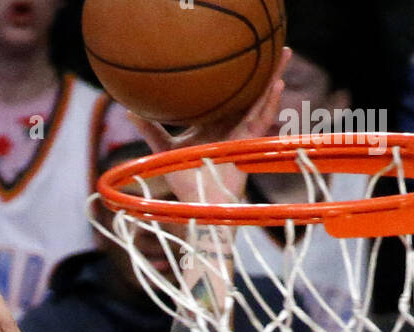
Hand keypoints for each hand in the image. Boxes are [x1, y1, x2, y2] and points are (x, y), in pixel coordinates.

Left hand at [131, 48, 290, 205]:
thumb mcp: (164, 149)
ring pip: (261, 100)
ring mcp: (242, 133)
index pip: (228, 94)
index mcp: (214, 122)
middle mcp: (231, 125)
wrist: (197, 204)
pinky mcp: (248, 144)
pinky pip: (261, 120)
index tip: (241, 54)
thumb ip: (151, 129)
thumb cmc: (183, 180)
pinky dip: (269, 103)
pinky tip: (277, 85)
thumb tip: (128, 109)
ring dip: (273, 77)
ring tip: (285, 54)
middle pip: (250, 92)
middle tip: (276, 45)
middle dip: (263, 70)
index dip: (236, 75)